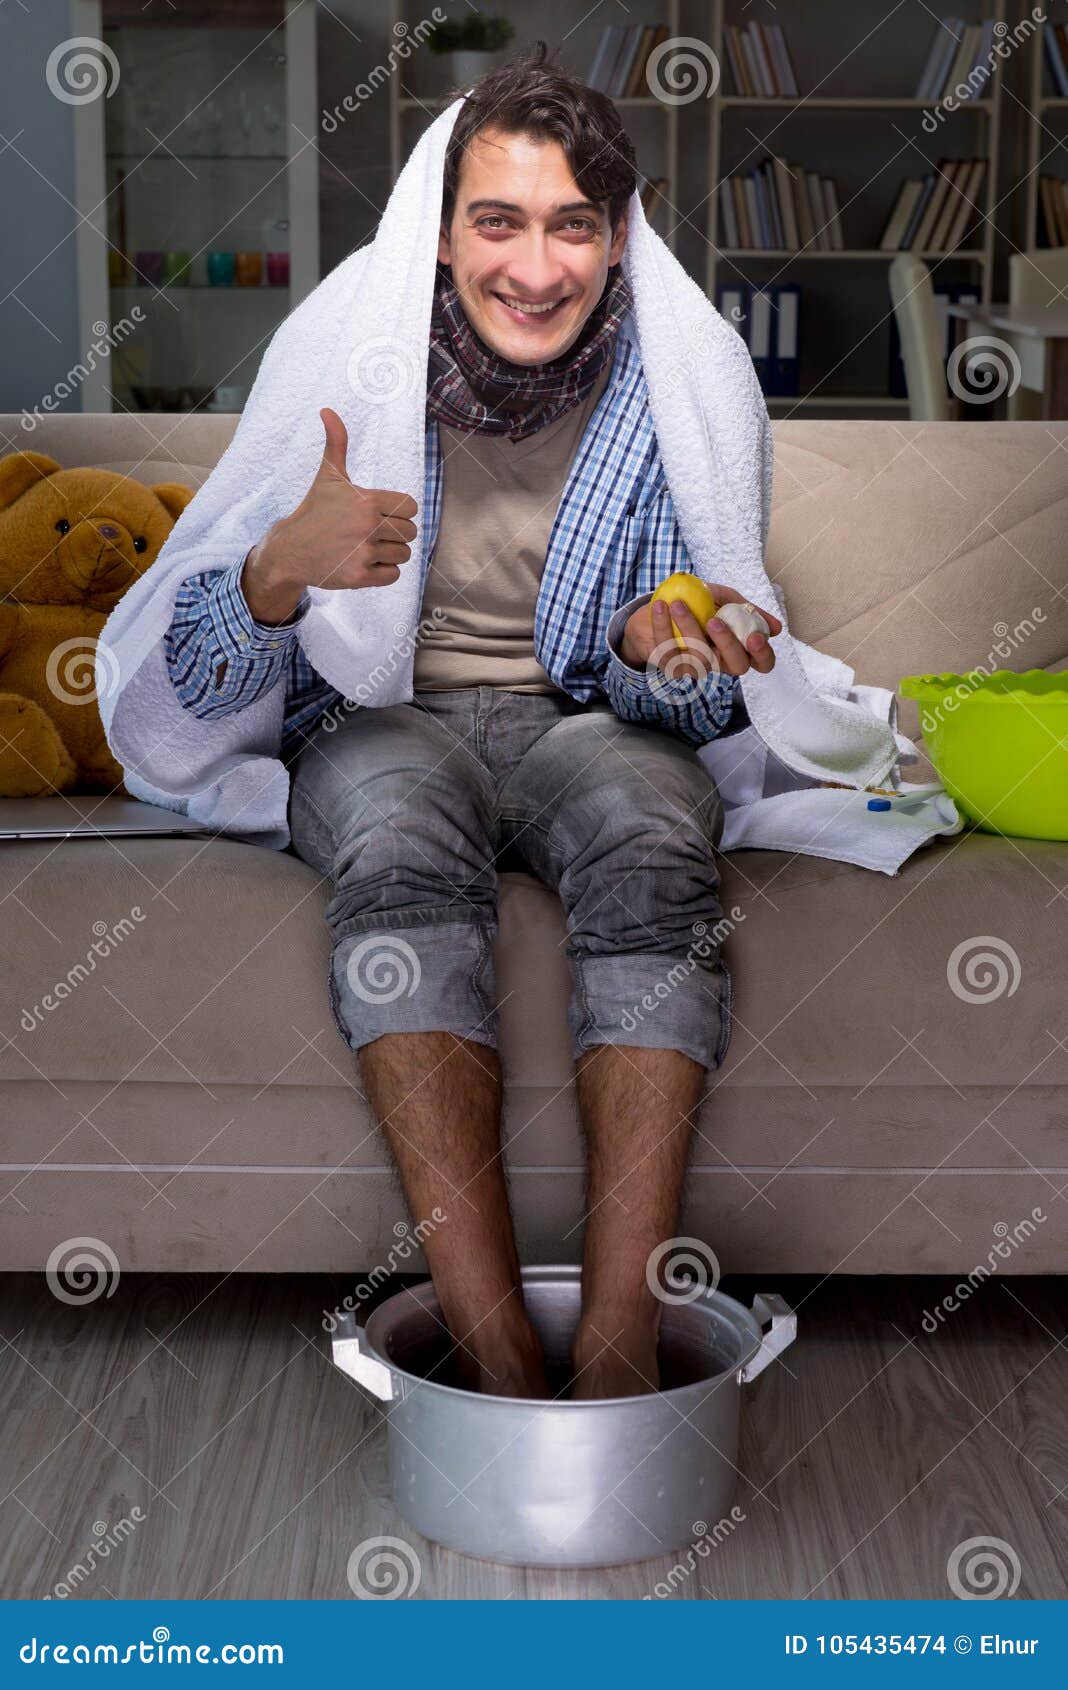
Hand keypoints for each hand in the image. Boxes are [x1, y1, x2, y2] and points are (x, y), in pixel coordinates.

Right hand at [245, 407, 418, 620]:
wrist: (291, 549)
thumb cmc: (315, 510)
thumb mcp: (328, 476)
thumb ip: (336, 443)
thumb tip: (327, 410)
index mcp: (367, 500)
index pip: (411, 507)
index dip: (399, 512)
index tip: (381, 514)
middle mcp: (367, 526)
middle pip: (410, 532)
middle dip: (396, 533)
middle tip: (372, 533)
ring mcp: (364, 553)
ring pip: (404, 554)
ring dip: (391, 553)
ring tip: (368, 548)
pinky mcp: (360, 577)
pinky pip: (393, 575)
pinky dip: (384, 572)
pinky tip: (365, 563)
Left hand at [620, 583, 782, 681]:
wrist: (660, 606)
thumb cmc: (697, 603)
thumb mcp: (725, 599)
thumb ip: (747, 610)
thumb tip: (777, 628)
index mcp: (739, 647)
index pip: (762, 663)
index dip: (763, 655)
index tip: (755, 637)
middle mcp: (721, 661)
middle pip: (737, 666)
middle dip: (728, 644)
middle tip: (715, 621)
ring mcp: (697, 667)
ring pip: (700, 658)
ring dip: (688, 627)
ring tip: (677, 603)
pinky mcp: (671, 667)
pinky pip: (669, 652)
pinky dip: (663, 626)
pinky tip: (662, 607)